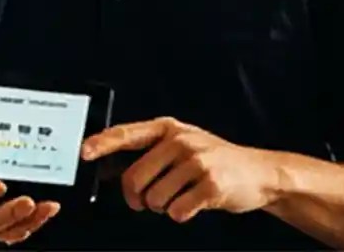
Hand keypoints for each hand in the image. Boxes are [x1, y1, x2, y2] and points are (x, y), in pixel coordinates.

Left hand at [81, 117, 279, 223]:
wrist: (259, 172)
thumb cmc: (214, 160)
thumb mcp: (184, 144)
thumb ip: (153, 153)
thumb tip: (117, 172)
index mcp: (168, 129)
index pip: (127, 133)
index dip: (102, 143)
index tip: (84, 152)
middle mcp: (180, 140)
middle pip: (134, 178)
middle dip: (139, 198)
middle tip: (152, 201)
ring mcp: (196, 161)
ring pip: (155, 199)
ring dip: (164, 208)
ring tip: (182, 196)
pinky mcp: (210, 184)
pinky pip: (177, 211)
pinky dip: (182, 214)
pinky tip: (195, 203)